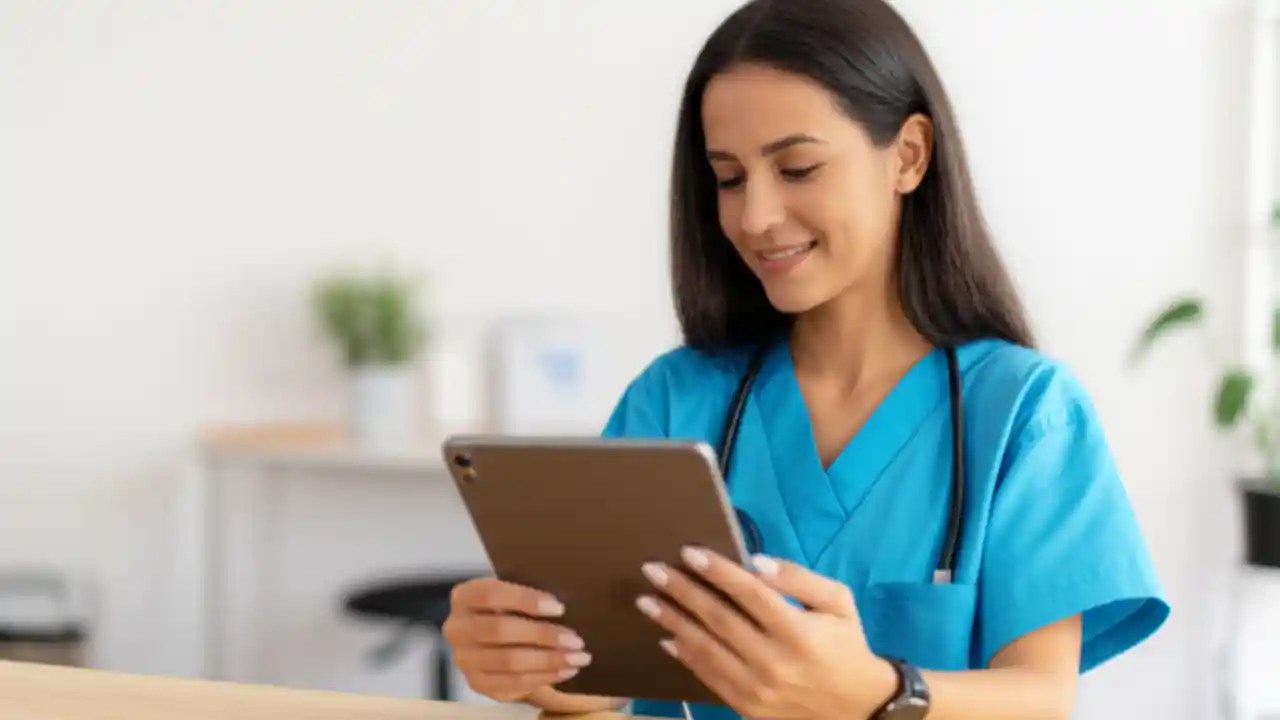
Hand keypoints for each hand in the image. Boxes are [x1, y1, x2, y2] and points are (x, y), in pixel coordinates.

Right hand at [441, 578, 591, 702]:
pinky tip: (565, 670)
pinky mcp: (477, 683)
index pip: (490, 594)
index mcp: (463, 597)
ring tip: (578, 657)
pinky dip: (544, 677)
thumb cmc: (506, 609)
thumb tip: (564, 603)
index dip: (525, 599)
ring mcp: (465, 659)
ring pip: (509, 661)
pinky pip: (513, 683)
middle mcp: (457, 628)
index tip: (559, 607)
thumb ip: (528, 596)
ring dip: (549, 660)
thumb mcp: (511, 595)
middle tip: (576, 639)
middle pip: (501, 630)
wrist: (487, 641)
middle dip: (543, 635)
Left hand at [635, 548, 896, 719]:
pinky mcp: (747, 707)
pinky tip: (666, 636)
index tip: (688, 552)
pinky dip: (685, 655)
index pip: (750, 594)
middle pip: (719, 619)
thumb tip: (756, 563)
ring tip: (647, 600)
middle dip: (682, 592)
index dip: (717, 571)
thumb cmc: (846, 645)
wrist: (857, 708)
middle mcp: (774, 662)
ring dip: (672, 622)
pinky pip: (708, 677)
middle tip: (652, 570)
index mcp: (799, 632)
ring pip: (705, 650)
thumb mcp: (838, 602)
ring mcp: (757, 689)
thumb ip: (799, 578)